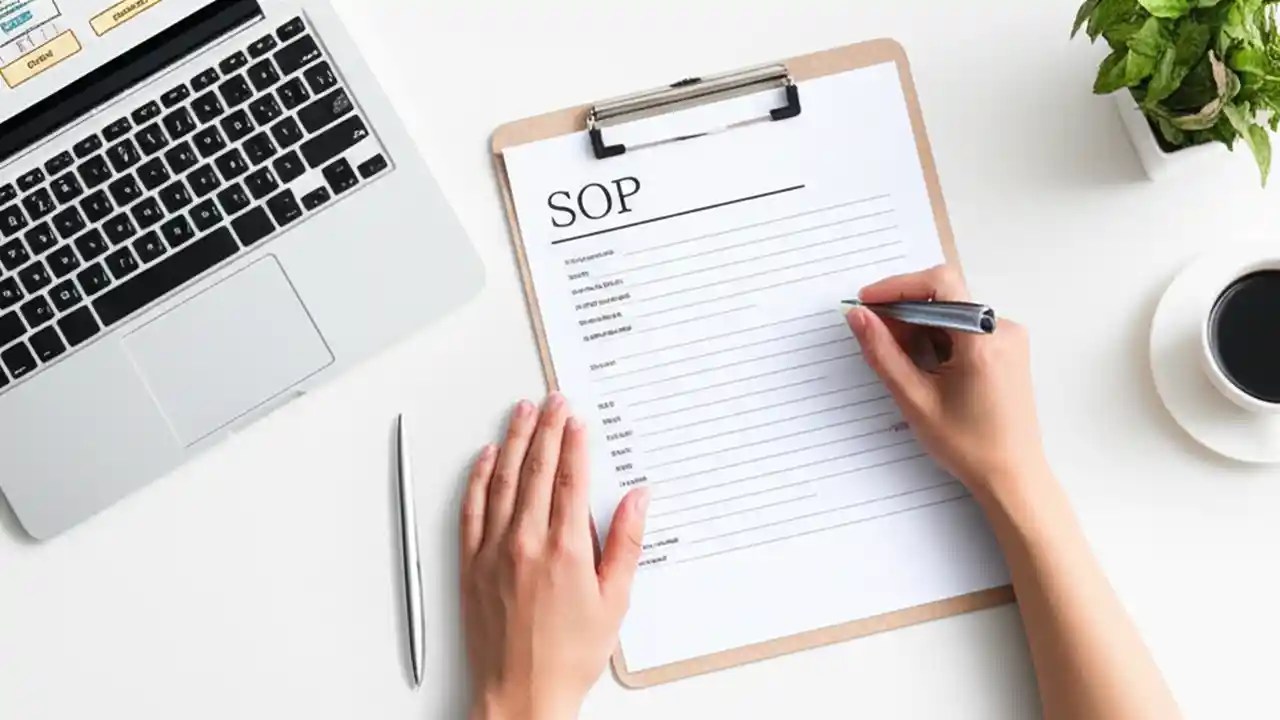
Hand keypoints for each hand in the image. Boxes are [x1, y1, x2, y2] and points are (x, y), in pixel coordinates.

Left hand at [461, 394, 649, 719]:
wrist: (521, 692)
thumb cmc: (568, 655)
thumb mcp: (614, 600)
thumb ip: (624, 543)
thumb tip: (636, 499)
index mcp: (564, 550)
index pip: (570, 479)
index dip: (574, 443)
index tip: (576, 419)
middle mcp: (525, 543)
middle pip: (537, 470)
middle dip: (546, 429)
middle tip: (552, 402)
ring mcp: (493, 551)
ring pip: (503, 481)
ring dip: (514, 441)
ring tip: (522, 414)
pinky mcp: (471, 565)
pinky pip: (472, 509)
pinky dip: (479, 478)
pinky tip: (487, 458)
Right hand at [845, 266, 1049, 503]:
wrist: (1012, 474)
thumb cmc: (968, 445)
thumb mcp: (914, 399)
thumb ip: (883, 353)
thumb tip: (858, 317)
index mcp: (983, 341)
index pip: (939, 283)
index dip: (897, 286)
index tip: (867, 302)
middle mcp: (1003, 330)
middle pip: (944, 296)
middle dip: (905, 311)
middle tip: (875, 336)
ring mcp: (1009, 338)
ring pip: (952, 312)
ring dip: (921, 326)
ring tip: (902, 362)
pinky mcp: (1008, 348)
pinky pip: (966, 326)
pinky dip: (939, 336)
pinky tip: (926, 366)